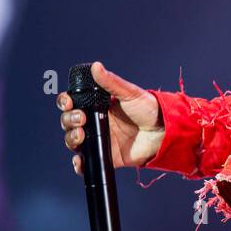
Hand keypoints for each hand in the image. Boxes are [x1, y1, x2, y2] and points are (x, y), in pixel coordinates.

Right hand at [58, 61, 164, 175]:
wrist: (164, 132)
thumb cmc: (149, 110)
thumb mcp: (129, 93)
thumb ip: (111, 82)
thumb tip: (96, 66)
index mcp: (97, 107)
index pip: (73, 104)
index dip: (65, 103)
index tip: (68, 103)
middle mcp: (94, 123)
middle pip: (69, 122)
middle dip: (68, 120)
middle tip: (80, 120)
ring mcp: (98, 140)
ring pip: (73, 141)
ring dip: (71, 138)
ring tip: (81, 136)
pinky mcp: (105, 157)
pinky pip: (86, 163)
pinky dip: (79, 164)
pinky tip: (79, 161)